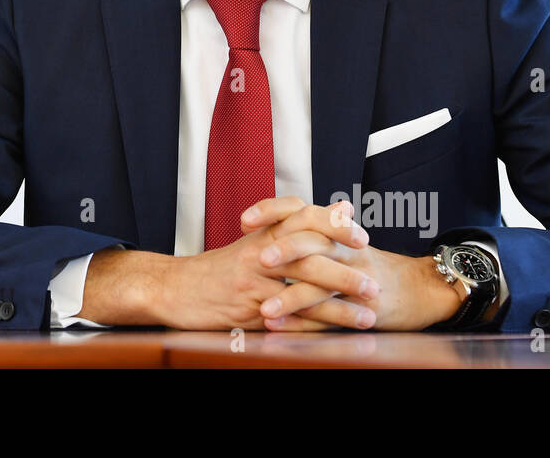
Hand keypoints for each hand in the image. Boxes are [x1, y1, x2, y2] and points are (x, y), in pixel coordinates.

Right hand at [157, 199, 378, 329]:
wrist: (174, 288)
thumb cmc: (215, 273)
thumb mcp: (249, 247)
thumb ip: (286, 235)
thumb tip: (331, 219)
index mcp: (263, 232)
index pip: (304, 215)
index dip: (334, 223)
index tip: (361, 235)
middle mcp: (261, 249)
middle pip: (311, 250)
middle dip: (347, 267)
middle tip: (374, 282)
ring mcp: (254, 276)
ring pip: (304, 283)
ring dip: (340, 301)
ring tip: (368, 313)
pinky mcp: (248, 303)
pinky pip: (289, 313)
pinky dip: (315, 324)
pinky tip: (336, 334)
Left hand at [243, 199, 463, 330]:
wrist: (422, 289)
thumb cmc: (372, 266)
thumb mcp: (344, 243)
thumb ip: (313, 232)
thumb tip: (272, 223)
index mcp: (336, 230)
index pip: (303, 210)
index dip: (273, 212)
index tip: (244, 221)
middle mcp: (347, 249)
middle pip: (315, 241)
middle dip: (285, 249)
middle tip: (257, 259)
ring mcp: (358, 278)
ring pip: (323, 284)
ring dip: (291, 297)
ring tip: (264, 308)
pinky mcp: (366, 308)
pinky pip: (332, 316)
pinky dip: (304, 324)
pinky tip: (280, 328)